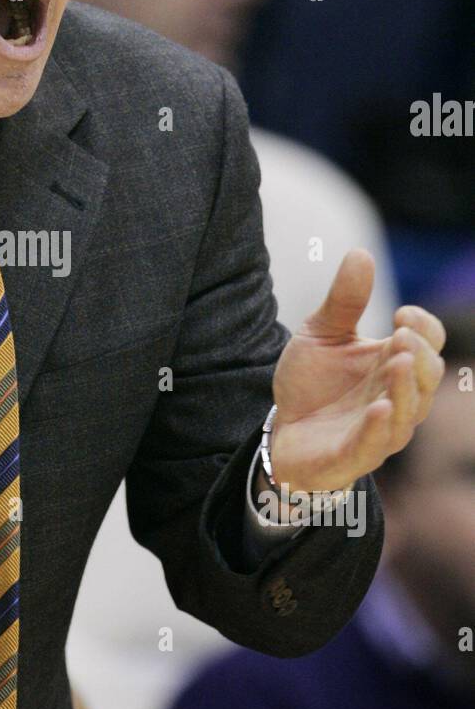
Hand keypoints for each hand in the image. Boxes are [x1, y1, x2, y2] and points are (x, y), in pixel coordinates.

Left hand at [269, 250, 444, 494]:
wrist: (281, 428)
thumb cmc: (312, 383)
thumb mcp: (321, 334)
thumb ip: (343, 301)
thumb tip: (360, 253)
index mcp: (394, 364)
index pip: (428, 343)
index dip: (423, 328)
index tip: (401, 313)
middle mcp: (397, 396)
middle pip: (427, 376)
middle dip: (417, 355)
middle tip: (399, 335)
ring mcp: (380, 429)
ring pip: (408, 411)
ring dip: (405, 387)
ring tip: (396, 361)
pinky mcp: (354, 455)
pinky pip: (375, 444)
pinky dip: (380, 427)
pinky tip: (379, 407)